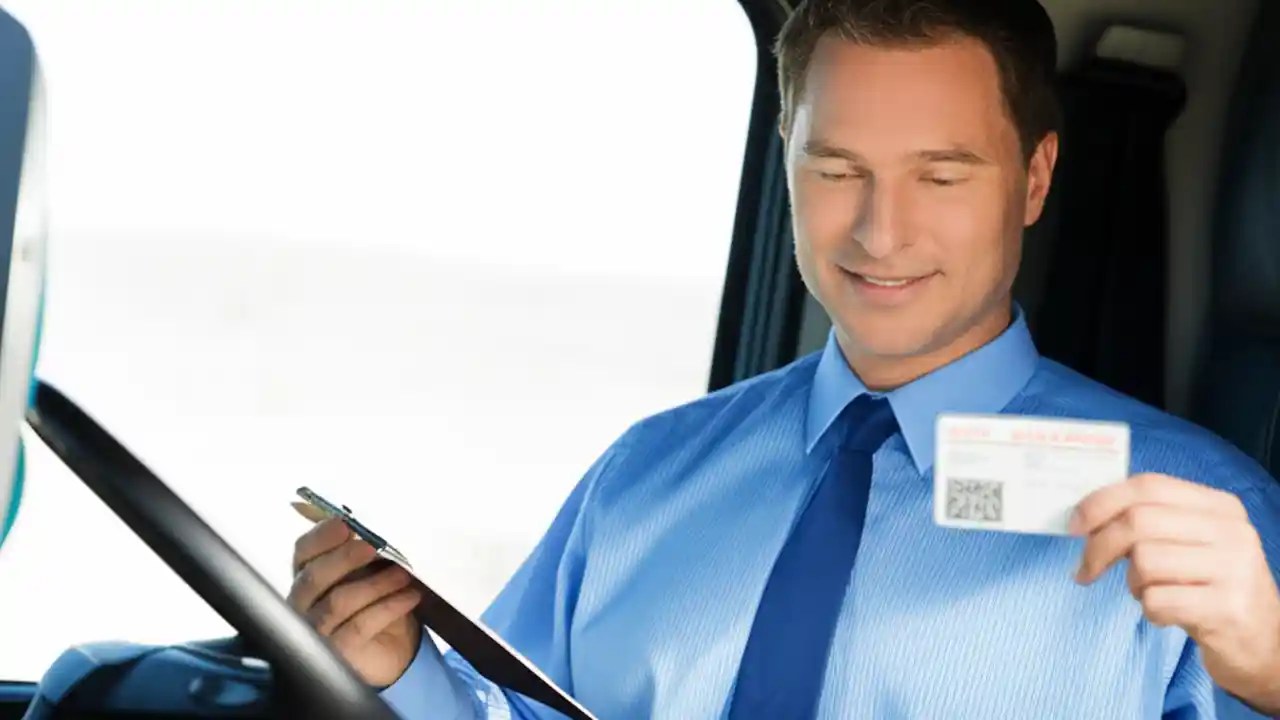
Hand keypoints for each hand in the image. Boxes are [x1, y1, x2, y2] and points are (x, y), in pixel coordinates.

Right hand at [289, 517, 423, 687]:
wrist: (389, 650)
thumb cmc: (374, 602)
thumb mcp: (370, 572)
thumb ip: (365, 550)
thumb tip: (376, 524)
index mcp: (307, 576)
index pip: (303, 552)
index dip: (321, 536)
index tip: (346, 524)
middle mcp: (303, 605)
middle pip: (314, 577)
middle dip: (345, 558)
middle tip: (375, 546)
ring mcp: (316, 632)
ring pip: (338, 602)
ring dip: (375, 583)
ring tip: (404, 573)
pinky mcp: (337, 654)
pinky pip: (360, 626)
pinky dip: (389, 607)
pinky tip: (411, 596)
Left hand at [1072, 473, 1279, 713]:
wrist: (1265, 644)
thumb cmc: (1212, 588)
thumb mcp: (1192, 544)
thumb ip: (1151, 522)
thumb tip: (1083, 515)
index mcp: (1220, 507)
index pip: (1148, 486)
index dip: (1101, 501)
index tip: (1073, 524)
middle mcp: (1232, 532)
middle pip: (1138, 521)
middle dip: (1098, 547)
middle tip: (1084, 570)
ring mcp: (1233, 570)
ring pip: (1144, 562)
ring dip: (1132, 584)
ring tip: (1151, 594)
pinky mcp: (1227, 609)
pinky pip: (1158, 601)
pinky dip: (1149, 611)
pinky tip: (1168, 614)